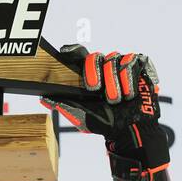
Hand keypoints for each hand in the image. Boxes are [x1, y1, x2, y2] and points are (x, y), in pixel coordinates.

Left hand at [41, 44, 161, 135]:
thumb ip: (64, 106)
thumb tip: (43, 99)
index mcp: (89, 76)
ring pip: (113, 59)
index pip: (78, 55)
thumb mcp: (82, 117)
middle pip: (94, 56)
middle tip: (95, 89)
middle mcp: (104, 67)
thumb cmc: (107, 123)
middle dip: (94, 73)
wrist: (130, 129)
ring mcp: (121, 64)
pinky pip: (131, 61)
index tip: (65, 51)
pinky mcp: (138, 64)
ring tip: (116, 100)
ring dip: (114, 83)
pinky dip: (129, 79)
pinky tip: (129, 94)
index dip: (72, 51)